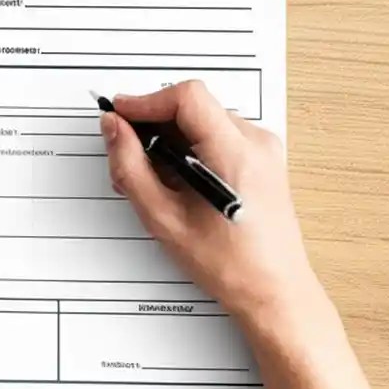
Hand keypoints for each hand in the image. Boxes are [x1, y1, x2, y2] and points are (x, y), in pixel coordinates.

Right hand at [100, 81, 318, 322]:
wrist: (275, 290)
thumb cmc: (231, 265)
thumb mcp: (165, 219)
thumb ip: (131, 168)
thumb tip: (114, 130)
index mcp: (235, 154)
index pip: (186, 97)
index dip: (145, 101)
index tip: (120, 115)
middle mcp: (255, 144)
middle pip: (192, 107)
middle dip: (153, 124)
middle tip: (127, 154)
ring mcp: (263, 150)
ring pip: (202, 120)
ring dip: (170, 139)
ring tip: (151, 179)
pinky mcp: (261, 159)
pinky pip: (217, 135)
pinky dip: (190, 148)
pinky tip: (176, 182)